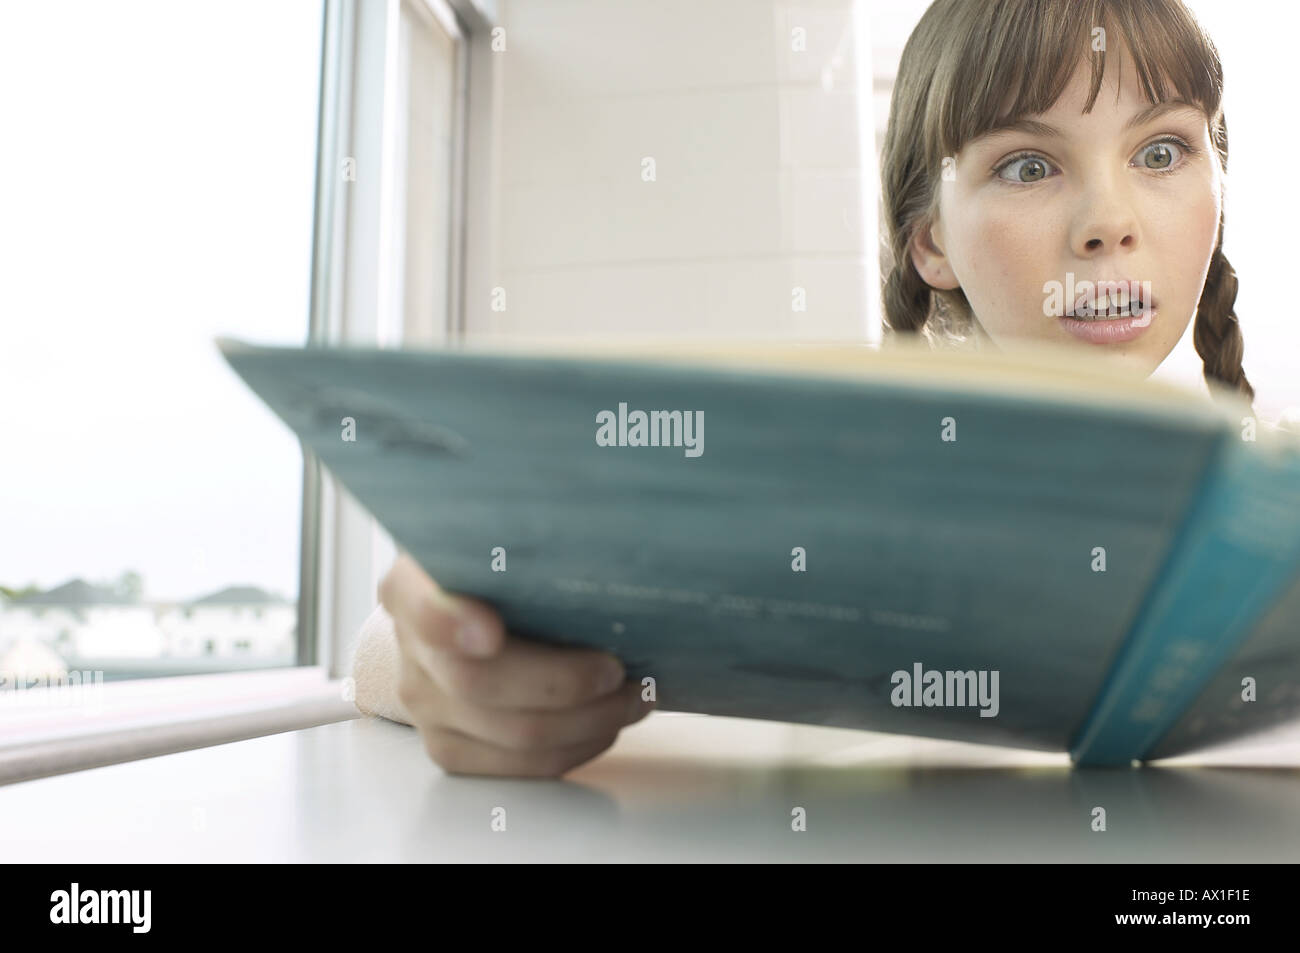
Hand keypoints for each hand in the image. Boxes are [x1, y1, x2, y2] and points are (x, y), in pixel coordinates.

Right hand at [378, 553, 653, 776]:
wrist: (463, 610)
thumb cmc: (499, 568)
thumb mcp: (502, 536)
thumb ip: (529, 543)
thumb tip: (601, 534)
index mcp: (411, 585)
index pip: (421, 609)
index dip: (451, 624)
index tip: (492, 632)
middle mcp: (409, 649)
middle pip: (479, 683)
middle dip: (563, 683)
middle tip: (620, 669)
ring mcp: (425, 704)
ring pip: (512, 734)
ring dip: (587, 721)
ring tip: (632, 698)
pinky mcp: (451, 747)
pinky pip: (518, 767)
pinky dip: (574, 748)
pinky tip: (605, 722)